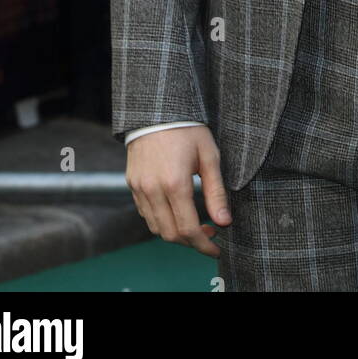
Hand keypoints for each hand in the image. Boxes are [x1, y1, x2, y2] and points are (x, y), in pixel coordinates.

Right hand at [125, 125, 231, 257]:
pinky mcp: (132, 184)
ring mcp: (140, 188)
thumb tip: (224, 221)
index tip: (217, 249)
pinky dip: (162, 220)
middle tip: (209, 233)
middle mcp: (153, 190)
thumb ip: (216, 192)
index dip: (204, 245)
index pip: (188, 229)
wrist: (156, 109)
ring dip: (176, 233)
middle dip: (192, 242)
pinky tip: (176, 210)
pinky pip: (146, 213)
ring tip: (194, 223)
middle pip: (171, 234)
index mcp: (175, 183)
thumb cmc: (187, 129)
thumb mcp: (209, 156)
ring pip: (156, 227)